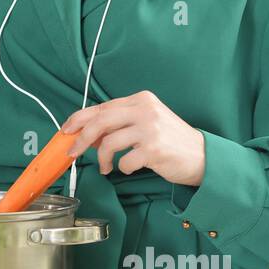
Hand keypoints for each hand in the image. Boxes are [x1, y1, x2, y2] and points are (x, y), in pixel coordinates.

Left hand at [60, 90, 205, 185]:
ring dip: (102, 159)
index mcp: (141, 100)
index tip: (66, 130)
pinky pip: (124, 162)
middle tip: (72, 152)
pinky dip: (122, 168)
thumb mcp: (146, 122)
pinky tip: (130, 168)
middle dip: (81, 138)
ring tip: (106, 167)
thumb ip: (120, 123)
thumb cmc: (170, 140)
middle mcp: (145, 110)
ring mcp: (150, 129)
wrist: (203, 156)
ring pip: (109, 143)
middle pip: (100, 121)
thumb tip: (87, 133)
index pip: (102, 107)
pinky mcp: (154, 149)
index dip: (79, 119)